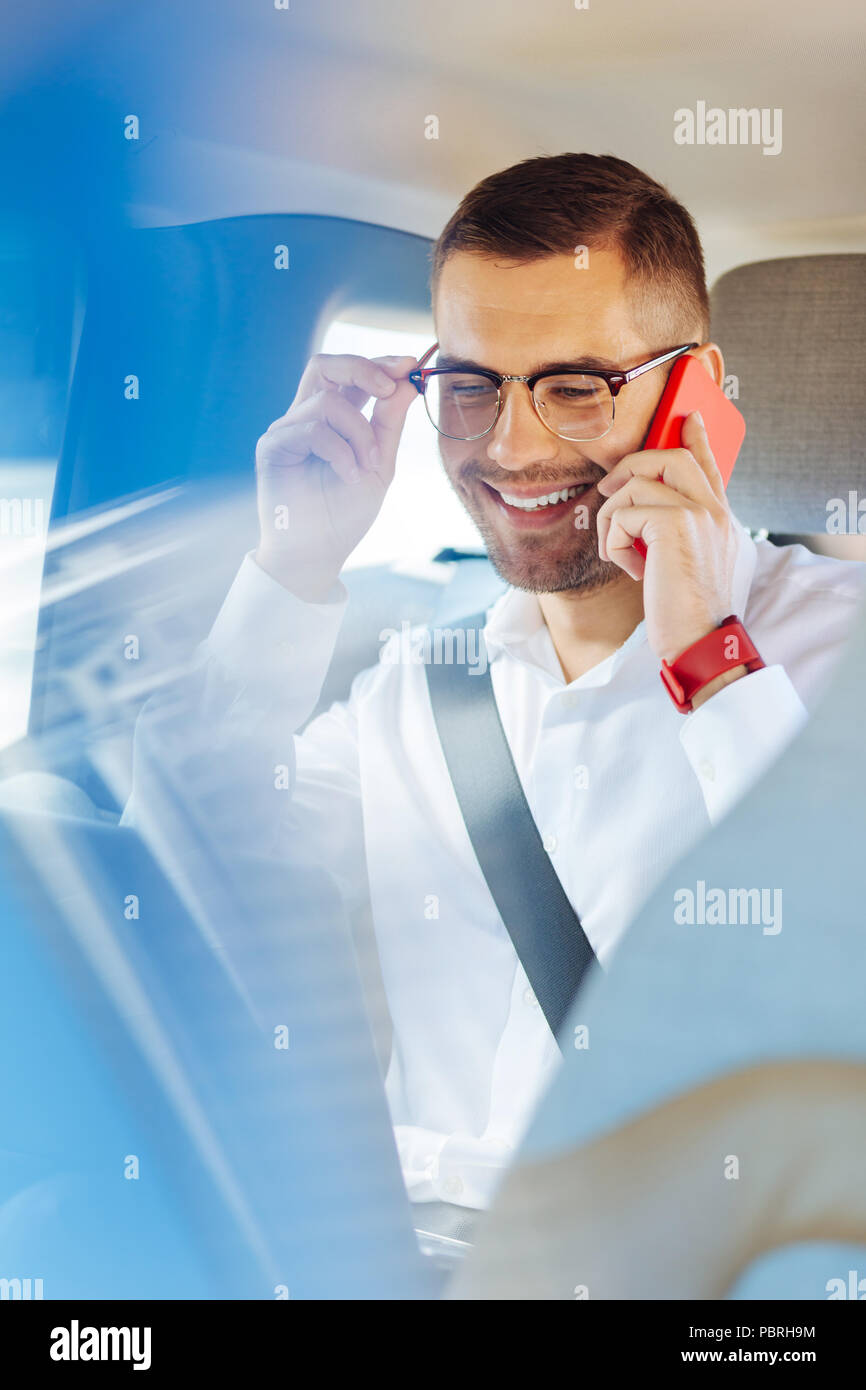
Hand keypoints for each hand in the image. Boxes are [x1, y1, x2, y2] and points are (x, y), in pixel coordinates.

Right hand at [253, 353, 418, 599]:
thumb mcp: (379, 463)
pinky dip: (340, 452)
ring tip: (366, 465)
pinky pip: (312, 429)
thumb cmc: (344, 514)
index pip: (349, 375)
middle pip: (324, 365)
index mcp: (331, 419)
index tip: (409, 365)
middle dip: (362, 368)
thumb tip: (407, 380)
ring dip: (358, 432)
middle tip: (389, 387)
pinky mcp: (272, 447)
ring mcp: (286, 431)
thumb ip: (389, 422)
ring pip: (328, 402)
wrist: (318, 553)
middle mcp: (304, 418)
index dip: (378, 363)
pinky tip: (348, 476)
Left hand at [595, 411, 739, 667]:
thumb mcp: (685, 563)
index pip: (708, 465)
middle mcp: (714, 510)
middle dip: (631, 467)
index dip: (696, 438)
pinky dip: (615, 541)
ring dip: (614, 519)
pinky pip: (624, 514)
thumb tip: (639, 511)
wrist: (698, 640)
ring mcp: (699, 514)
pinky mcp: (676, 525)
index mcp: (719, 518)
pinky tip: (630, 569)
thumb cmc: (685, 611)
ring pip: (637, 483)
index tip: (688, 417)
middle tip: (609, 491)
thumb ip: (674, 532)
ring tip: (620, 552)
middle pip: (670, 456)